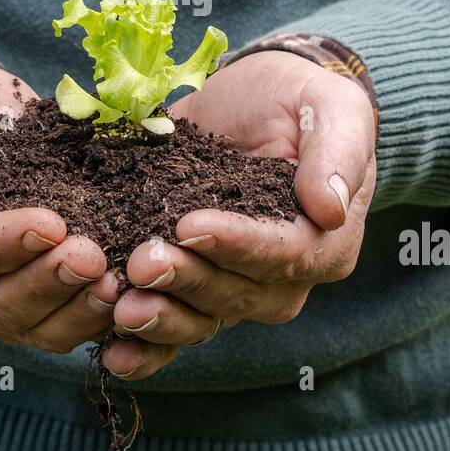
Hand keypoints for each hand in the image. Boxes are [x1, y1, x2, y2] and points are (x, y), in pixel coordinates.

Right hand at [0, 51, 117, 351]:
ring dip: (77, 309)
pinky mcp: (36, 305)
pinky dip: (96, 316)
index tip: (50, 224)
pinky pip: (64, 325)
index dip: (2, 247)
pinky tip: (130, 293)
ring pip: (35, 327)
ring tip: (116, 282)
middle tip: (92, 256)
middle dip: (47, 284)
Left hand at [101, 50, 375, 379]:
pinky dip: (145, 348)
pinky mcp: (195, 283)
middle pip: (237, 294)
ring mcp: (236, 286)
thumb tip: (330, 208)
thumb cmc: (298, 99)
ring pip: (202, 318)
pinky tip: (110, 352)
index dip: (238, 246)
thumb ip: (339, 151)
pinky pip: (175, 327)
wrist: (252, 97)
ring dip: (161, 318)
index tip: (190, 226)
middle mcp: (284, 277)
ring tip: (120, 305)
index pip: (285, 254)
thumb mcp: (331, 106)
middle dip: (188, 281)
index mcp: (327, 241)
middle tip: (142, 262)